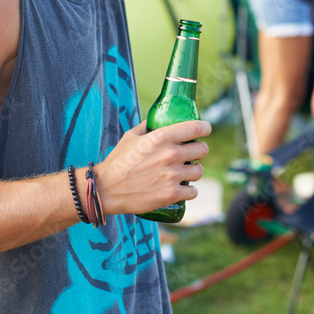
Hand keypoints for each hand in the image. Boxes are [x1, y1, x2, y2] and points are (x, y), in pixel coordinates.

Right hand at [95, 120, 210, 215]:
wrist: (106, 189)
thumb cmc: (118, 161)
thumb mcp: (131, 136)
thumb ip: (148, 127)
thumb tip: (157, 119)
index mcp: (162, 137)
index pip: (196, 128)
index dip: (205, 128)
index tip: (206, 130)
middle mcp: (170, 155)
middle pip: (202, 150)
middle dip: (199, 151)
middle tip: (193, 154)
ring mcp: (172, 175)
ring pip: (199, 171)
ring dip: (194, 171)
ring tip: (187, 172)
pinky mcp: (171, 194)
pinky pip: (193, 191)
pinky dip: (190, 191)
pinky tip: (184, 188)